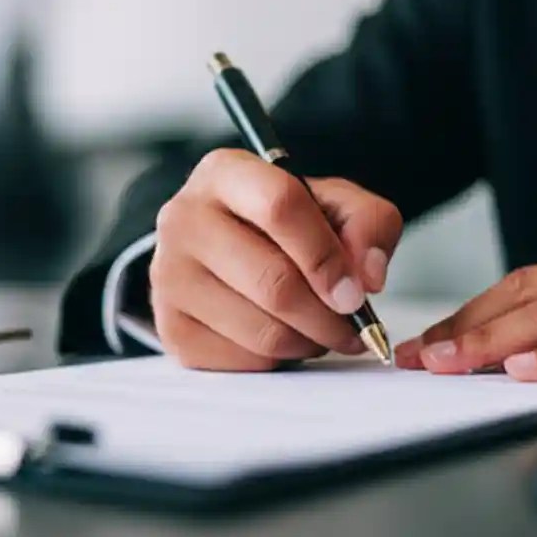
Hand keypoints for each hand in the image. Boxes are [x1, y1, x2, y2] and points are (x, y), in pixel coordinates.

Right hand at [151, 149, 402, 370]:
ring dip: (308, 342)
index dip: (327, 256)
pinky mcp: (170, 327)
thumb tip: (367, 278)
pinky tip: (284, 338)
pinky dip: (277, 360)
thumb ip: (367, 224)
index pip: (280, 207)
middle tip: (353, 327)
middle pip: (274, 282)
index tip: (356, 292)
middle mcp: (184, 219)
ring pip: (262, 331)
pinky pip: (243, 361)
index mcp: (225, 174)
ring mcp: (169, 275)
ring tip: (320, 330)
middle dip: (328, 317)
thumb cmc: (280, 222)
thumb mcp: (333, 203)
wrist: (221, 245)